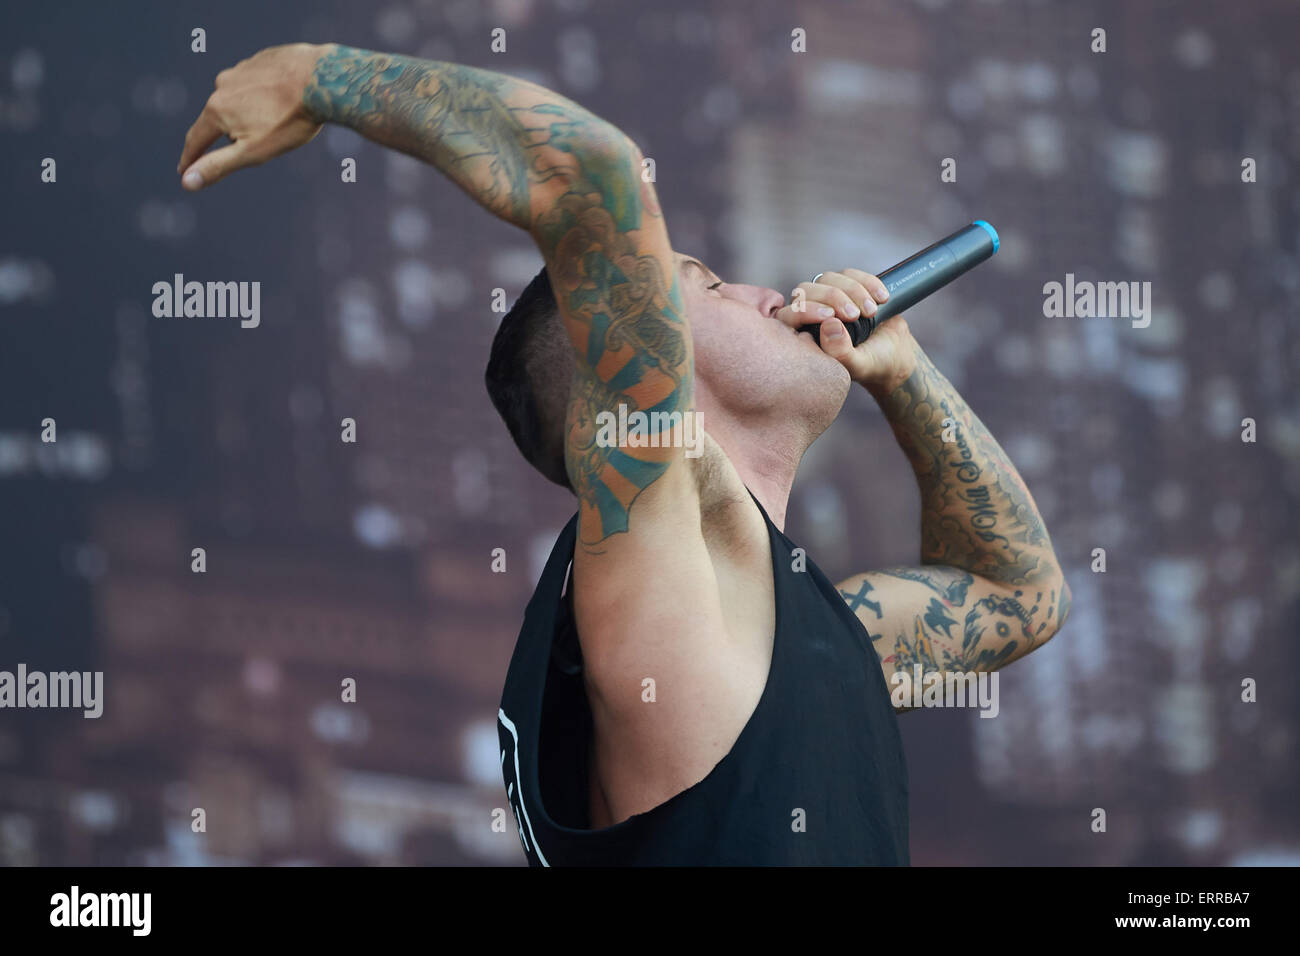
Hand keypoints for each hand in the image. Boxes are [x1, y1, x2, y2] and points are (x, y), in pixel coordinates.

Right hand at [177, 43, 326, 189]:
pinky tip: (281, 99)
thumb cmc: (290, 120)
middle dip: (227, 133)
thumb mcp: (253, 152)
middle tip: (247, 144)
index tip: (184, 170)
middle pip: (218, 117)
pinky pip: (256, 82)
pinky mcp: (262, 60)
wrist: (322, 80)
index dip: (191, 157)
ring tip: (273, 120)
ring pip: (238, 98)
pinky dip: (263, 94)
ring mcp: (242, 69)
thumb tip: (186, 181)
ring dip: (247, 111)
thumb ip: (218, 165)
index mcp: (217, 110)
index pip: (197, 138)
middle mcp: (223, 85)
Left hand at [775, 268, 916, 391]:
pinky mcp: (848, 286)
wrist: (898, 353)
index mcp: (804, 337)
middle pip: (807, 290)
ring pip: (828, 278)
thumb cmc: (873, 363)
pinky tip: (882, 298)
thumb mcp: (858, 364)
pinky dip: (868, 282)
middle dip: (833, 297)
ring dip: (854, 290)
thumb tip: (828, 324)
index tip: (831, 317)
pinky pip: (850, 274)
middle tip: (856, 315)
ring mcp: (828, 298)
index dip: (804, 310)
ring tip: (872, 312)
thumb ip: (840, 351)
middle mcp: (811, 315)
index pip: (788, 315)